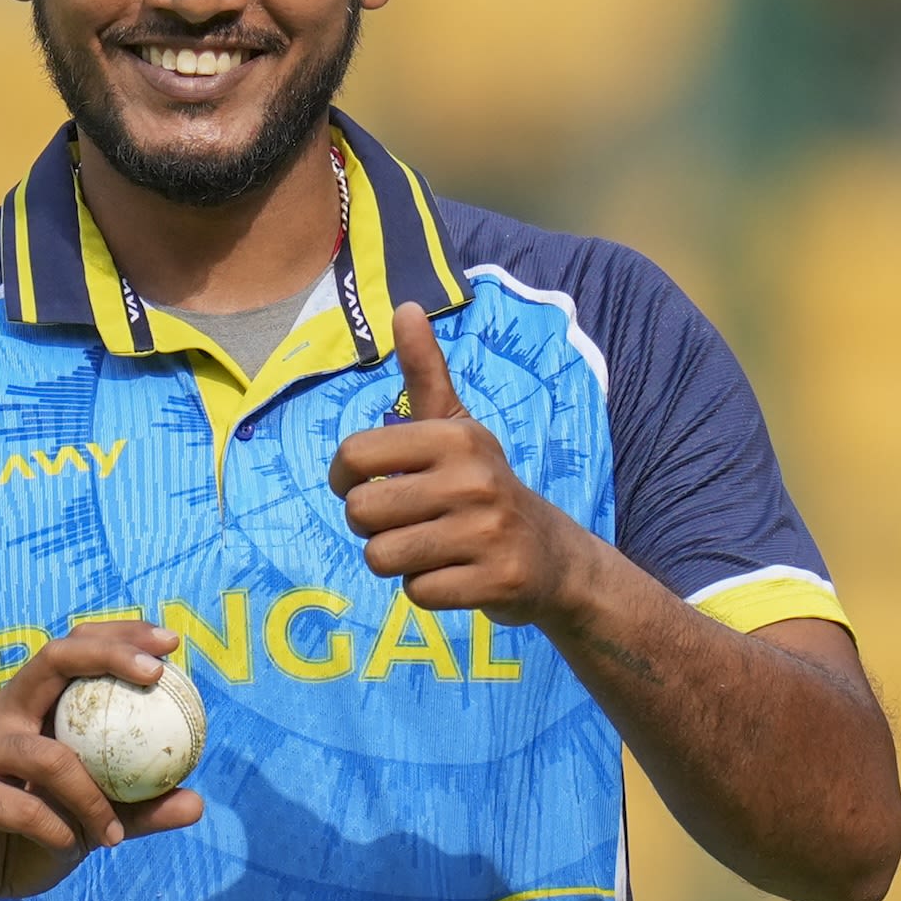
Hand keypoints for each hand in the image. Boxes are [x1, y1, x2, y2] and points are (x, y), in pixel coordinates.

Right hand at [0, 622, 204, 900]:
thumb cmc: (27, 838)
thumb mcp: (89, 821)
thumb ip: (137, 809)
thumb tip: (197, 802)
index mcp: (31, 707)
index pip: (75, 649)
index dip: (120, 636)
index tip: (170, 643)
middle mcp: (1, 714)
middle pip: (53, 660)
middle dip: (109, 656)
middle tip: (157, 673)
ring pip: (50, 755)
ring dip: (93, 796)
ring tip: (115, 832)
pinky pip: (24, 808)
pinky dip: (58, 829)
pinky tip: (71, 847)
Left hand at [329, 302, 595, 621]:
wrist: (555, 558)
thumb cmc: (485, 488)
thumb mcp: (458, 428)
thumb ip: (425, 373)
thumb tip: (405, 307)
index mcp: (455, 436)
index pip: (353, 455)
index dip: (344, 479)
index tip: (367, 486)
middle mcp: (473, 479)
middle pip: (361, 513)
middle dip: (371, 527)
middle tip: (406, 523)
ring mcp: (487, 533)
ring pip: (382, 557)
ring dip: (397, 561)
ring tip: (431, 548)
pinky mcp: (496, 582)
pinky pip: (417, 592)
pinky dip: (428, 589)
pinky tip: (456, 574)